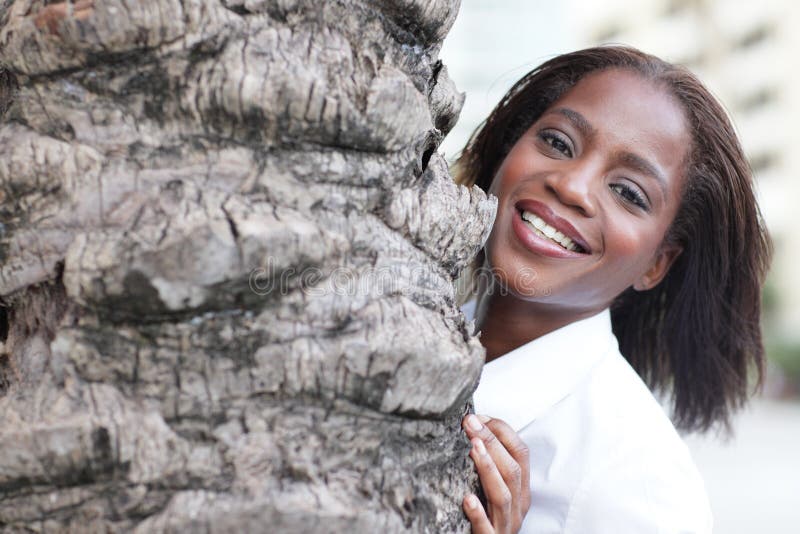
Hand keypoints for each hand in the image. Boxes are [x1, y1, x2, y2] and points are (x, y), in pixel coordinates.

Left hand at [462, 414, 530, 533]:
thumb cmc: (489, 517)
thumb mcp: (495, 489)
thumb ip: (490, 465)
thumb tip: (472, 429)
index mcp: (521, 490)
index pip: (520, 453)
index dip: (502, 431)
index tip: (479, 416)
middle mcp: (518, 506)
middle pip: (512, 470)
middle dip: (491, 442)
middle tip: (470, 422)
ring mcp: (505, 525)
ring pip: (503, 495)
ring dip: (488, 468)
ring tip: (472, 447)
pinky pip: (486, 528)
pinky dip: (478, 513)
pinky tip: (467, 499)